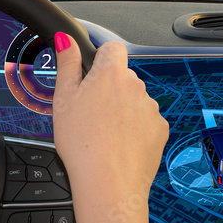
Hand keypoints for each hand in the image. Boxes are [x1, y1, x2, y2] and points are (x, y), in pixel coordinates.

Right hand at [52, 33, 167, 222]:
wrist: (108, 183)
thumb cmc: (82, 144)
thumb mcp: (63, 99)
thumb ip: (67, 64)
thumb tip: (67, 40)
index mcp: (111, 74)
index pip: (112, 48)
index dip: (100, 59)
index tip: (91, 76)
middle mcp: (136, 86)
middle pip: (122, 77)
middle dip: (109, 89)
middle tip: (90, 114)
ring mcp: (151, 108)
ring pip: (134, 100)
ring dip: (122, 110)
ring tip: (103, 134)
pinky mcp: (160, 129)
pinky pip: (146, 121)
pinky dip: (135, 129)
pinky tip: (119, 144)